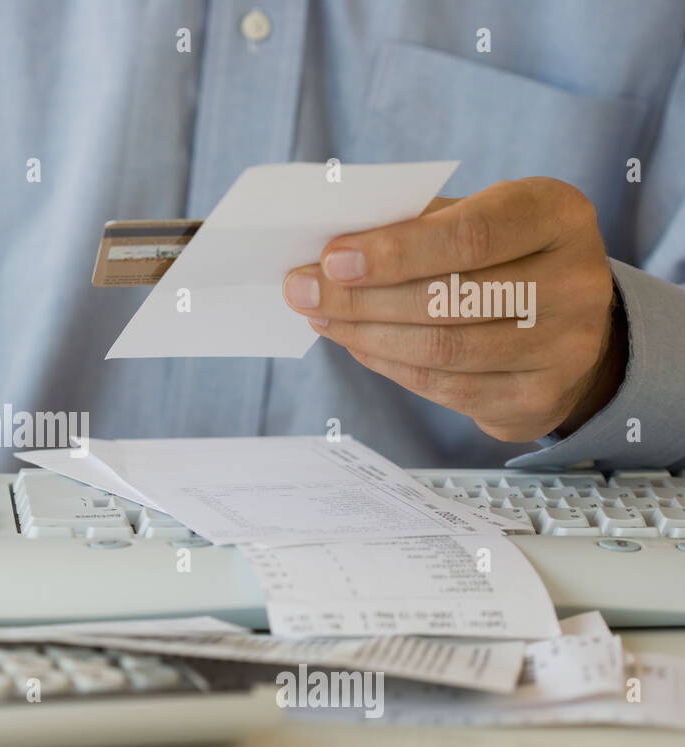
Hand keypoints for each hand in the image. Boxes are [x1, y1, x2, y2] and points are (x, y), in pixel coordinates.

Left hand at [282, 177, 622, 441]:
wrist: (568, 323)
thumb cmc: (502, 256)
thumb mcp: (475, 217)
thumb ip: (414, 224)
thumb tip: (328, 253)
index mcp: (557, 216)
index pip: (471, 235)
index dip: (394, 251)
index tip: (331, 259)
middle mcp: (575, 282)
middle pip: (448, 298)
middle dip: (361, 297)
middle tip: (302, 292)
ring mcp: (564, 347)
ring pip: (441, 348)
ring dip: (365, 334)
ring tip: (321, 317)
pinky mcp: (537, 399)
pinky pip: (444, 386)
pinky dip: (388, 364)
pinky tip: (357, 343)